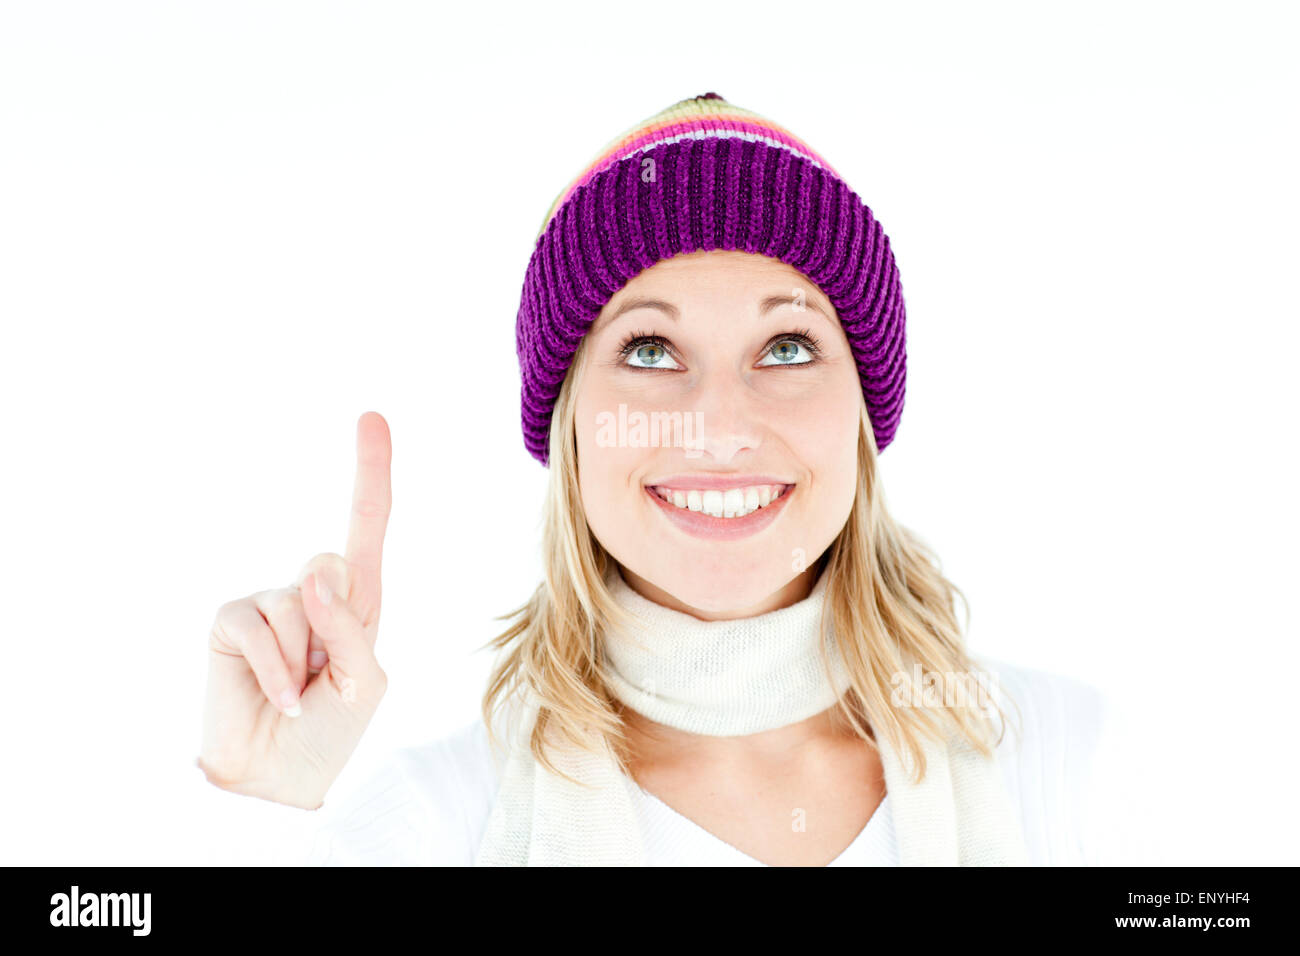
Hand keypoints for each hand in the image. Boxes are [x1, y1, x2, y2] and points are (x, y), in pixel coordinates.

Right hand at [197, 411, 392, 808]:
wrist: (278, 776)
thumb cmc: (331, 729)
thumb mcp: (365, 681)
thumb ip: (349, 627)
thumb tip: (314, 573)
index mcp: (357, 601)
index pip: (367, 526)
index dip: (371, 472)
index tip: (372, 417)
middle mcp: (313, 594)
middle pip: (331, 563)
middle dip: (334, 623)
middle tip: (326, 674)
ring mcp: (270, 605)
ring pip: (295, 605)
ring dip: (302, 664)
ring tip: (299, 693)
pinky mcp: (232, 621)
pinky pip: (258, 626)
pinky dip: (274, 671)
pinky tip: (277, 698)